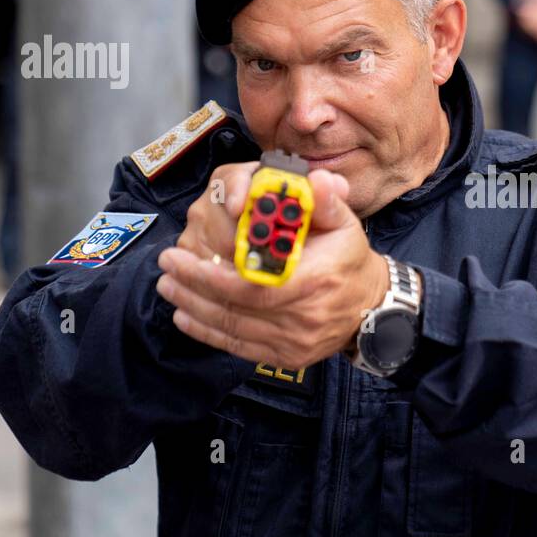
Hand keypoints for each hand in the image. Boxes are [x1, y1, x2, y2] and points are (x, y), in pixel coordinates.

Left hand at [155, 169, 390, 369]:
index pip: (254, 285)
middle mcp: (305, 316)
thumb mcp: (345, 224)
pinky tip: (185, 315)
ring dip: (194, 307)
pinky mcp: (285, 357)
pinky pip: (239, 347)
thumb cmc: (348, 259)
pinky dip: (208, 333)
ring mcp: (294, 342)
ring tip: (168, 285)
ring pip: (232, 329)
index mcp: (316, 279)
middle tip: (166, 265)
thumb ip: (326, 202)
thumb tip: (317, 179)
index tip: (181, 257)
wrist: (370, 306)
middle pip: (235, 308)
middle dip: (193, 286)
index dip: (212, 276)